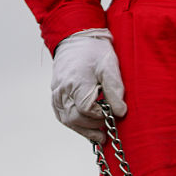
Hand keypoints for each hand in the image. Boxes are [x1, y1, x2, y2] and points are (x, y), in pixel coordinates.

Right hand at [50, 28, 126, 142]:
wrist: (77, 40)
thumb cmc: (95, 52)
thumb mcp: (110, 67)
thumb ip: (115, 90)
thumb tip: (120, 112)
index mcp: (76, 82)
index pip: (87, 110)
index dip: (100, 116)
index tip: (112, 114)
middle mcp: (62, 89)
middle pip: (75, 118)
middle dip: (93, 126)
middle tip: (108, 128)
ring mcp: (57, 93)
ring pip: (67, 120)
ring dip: (83, 130)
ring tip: (99, 136)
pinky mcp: (56, 94)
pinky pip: (62, 115)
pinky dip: (74, 124)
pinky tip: (87, 128)